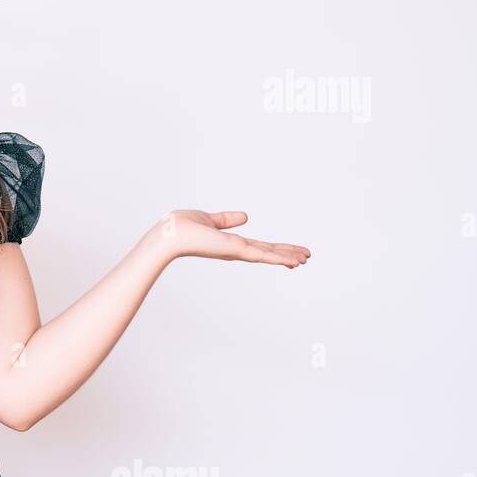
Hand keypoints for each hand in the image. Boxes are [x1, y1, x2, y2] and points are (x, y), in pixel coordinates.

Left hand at [148, 211, 309, 267]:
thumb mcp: (209, 220)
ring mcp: (236, 251)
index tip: (291, 251)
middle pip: (267, 252)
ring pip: (268, 255)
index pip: (258, 246)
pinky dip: (278, 257)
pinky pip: (262, 254)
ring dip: (288, 256)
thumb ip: (227, 220)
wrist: (170, 234)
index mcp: (229, 243)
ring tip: (306, 259)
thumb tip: (245, 216)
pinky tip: (293, 260)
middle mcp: (235, 250)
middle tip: (306, 257)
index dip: (275, 248)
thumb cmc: (180, 228)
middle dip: (287, 254)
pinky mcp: (235, 250)